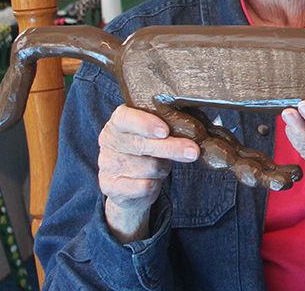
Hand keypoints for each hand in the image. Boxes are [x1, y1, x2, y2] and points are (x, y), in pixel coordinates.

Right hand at [98, 105, 199, 242]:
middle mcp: (109, 140)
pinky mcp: (110, 186)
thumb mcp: (157, 134)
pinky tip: (152, 181)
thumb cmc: (149, 150)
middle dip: (171, 148)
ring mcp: (107, 164)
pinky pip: (142, 186)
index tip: (166, 131)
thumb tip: (197, 129)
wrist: (130, 185)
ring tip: (161, 165)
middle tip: (193, 151)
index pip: (126, 118)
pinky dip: (154, 185)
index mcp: (118, 121)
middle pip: (142, 144)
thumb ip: (169, 127)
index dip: (146, 124)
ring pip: (148, 167)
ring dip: (163, 168)